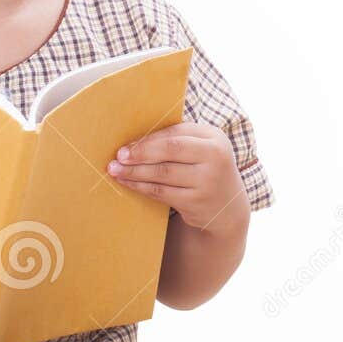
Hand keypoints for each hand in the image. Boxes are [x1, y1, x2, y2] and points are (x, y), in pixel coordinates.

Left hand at [107, 121, 246, 232]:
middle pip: (170, 150)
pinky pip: (162, 192)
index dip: (149, 138)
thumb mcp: (201, 150)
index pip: (176, 133)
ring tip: (116, 170)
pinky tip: (128, 183)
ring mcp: (207, 181)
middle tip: (118, 157)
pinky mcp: (196, 202)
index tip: (126, 144)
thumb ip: (177, 140)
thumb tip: (133, 139)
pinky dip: (141, 187)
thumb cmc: (204, 170)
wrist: (226, 208)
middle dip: (140, 152)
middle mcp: (216, 157)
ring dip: (135, 171)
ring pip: (163, 173)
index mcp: (215, 138)